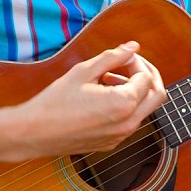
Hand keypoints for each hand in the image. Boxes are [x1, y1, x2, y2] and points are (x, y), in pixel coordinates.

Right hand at [17, 41, 165, 156]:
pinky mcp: (111, 143)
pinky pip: (129, 122)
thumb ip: (113, 57)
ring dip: (134, 91)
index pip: (146, 77)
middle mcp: (128, 123)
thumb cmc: (55, 101)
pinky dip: (125, 106)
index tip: (121, 58)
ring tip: (106, 80)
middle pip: (157, 95)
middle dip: (148, 76)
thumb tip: (133, 47)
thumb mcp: (84, 71)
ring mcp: (121, 136)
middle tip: (130, 65)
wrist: (34, 133)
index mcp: (124, 104)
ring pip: (144, 110)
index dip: (136, 62)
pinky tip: (101, 98)